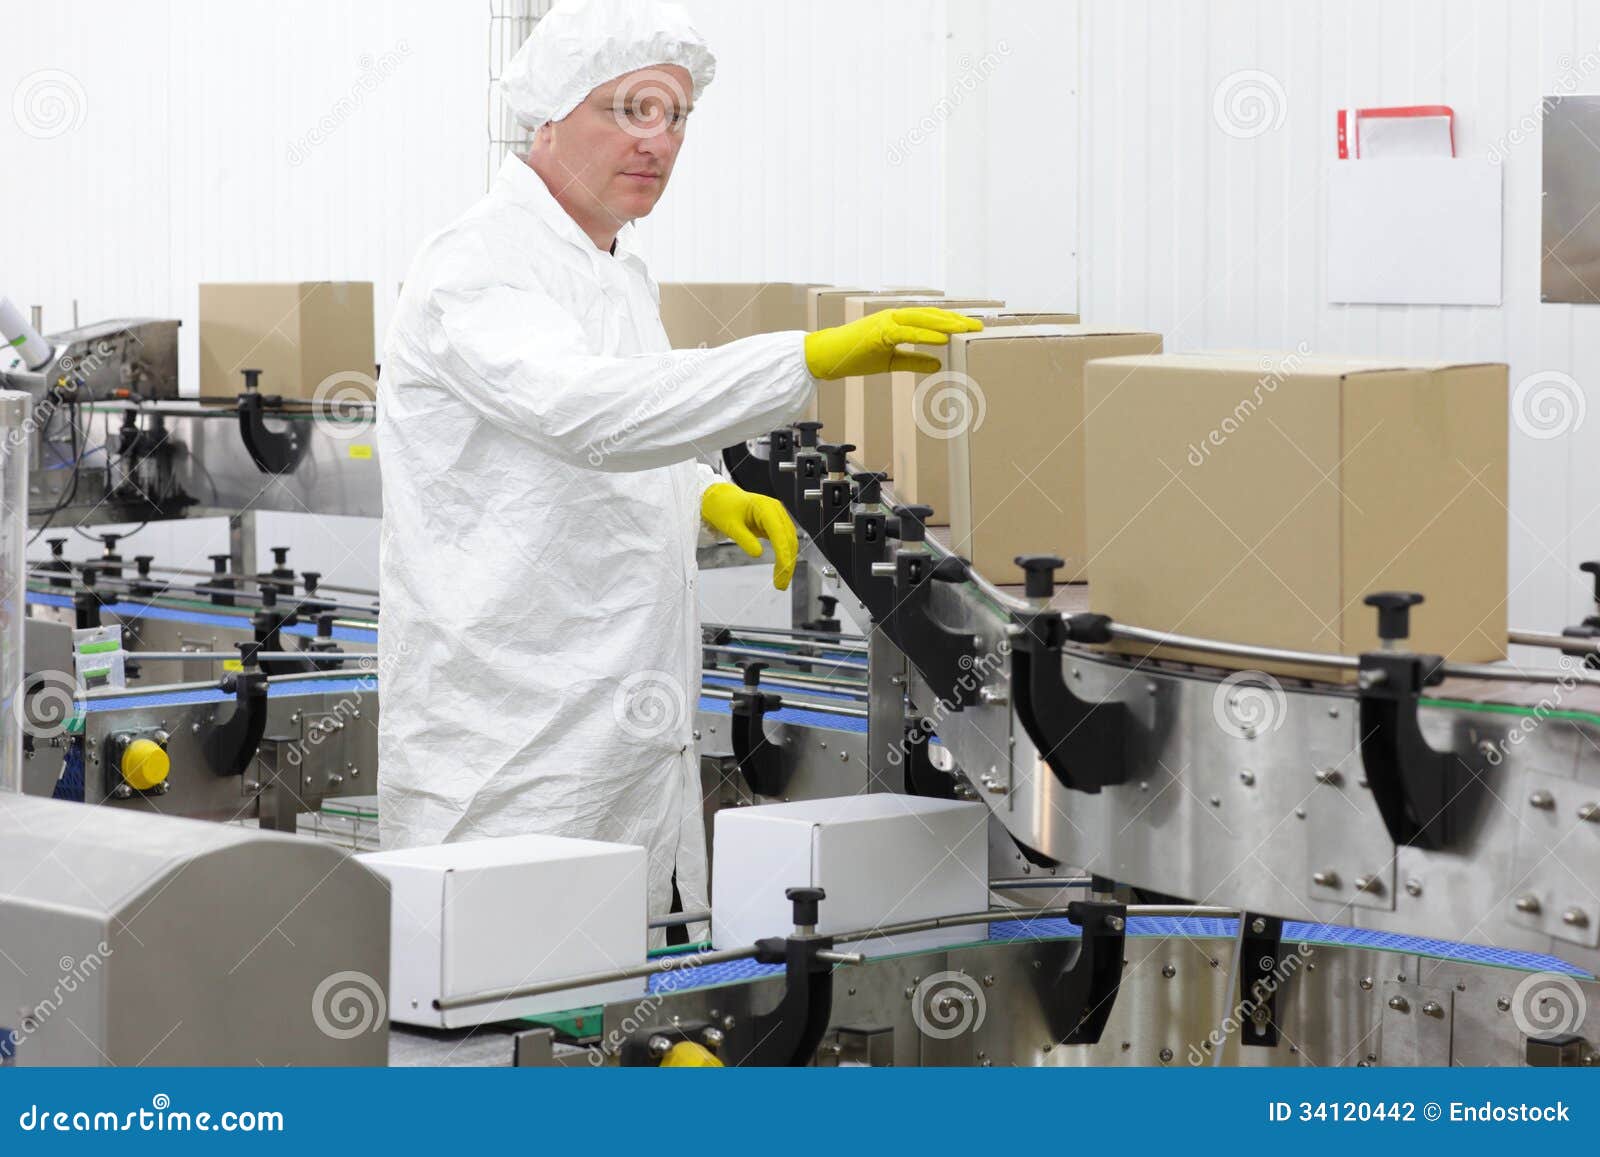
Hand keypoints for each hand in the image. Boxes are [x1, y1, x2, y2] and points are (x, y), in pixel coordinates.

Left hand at [700, 482, 797, 590]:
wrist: (720, 499)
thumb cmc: (723, 507)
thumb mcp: (730, 525)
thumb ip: (744, 539)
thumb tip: (757, 554)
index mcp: (766, 507)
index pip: (779, 532)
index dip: (783, 553)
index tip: (783, 570)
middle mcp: (776, 510)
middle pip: (789, 539)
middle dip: (787, 563)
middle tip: (781, 583)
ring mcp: (777, 517)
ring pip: (790, 542)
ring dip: (787, 562)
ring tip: (781, 581)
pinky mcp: (775, 524)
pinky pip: (784, 541)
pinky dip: (783, 556)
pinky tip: (780, 569)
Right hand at [803, 307, 982, 379]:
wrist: (827, 357)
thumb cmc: (855, 356)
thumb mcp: (891, 361)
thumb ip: (914, 360)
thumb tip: (937, 364)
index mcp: (897, 322)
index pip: (930, 319)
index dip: (951, 322)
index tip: (971, 327)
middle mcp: (894, 317)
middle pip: (931, 315)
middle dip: (955, 320)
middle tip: (978, 326)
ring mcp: (886, 322)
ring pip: (922, 319)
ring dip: (945, 323)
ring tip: (965, 328)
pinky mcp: (879, 332)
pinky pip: (908, 332)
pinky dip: (926, 334)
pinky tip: (943, 338)